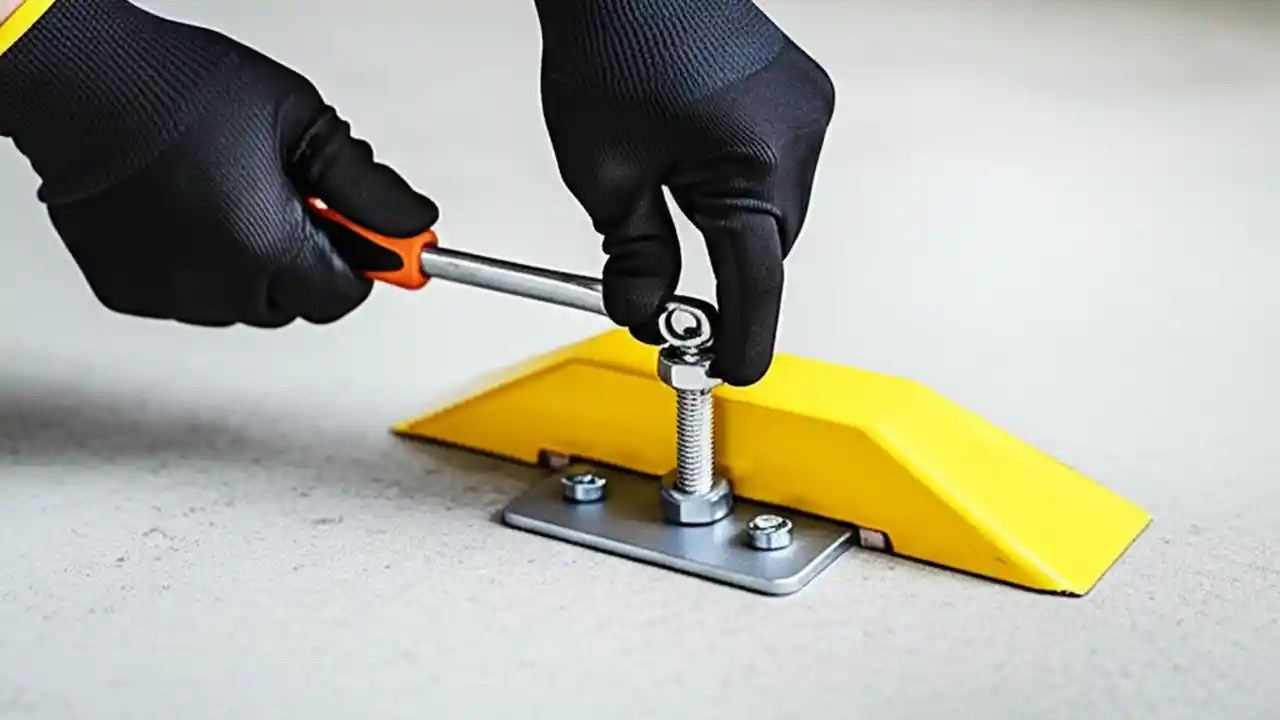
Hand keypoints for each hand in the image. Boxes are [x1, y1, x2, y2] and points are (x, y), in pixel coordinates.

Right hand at [0, 0, 435, 326]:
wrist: (81, 82)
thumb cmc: (181, 90)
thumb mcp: (301, 123)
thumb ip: (366, 186)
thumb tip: (414, 224)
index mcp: (266, 246)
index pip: (344, 296)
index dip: (358, 261)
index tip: (358, 234)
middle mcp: (215, 285)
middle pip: (296, 305)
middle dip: (305, 262)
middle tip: (285, 201)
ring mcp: (168, 295)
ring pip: (243, 306)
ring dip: (253, 267)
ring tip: (229, 199)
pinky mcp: (128, 293)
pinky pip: (190, 298)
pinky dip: (200, 267)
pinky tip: (187, 214)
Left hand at [535, 0, 834, 384]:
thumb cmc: (614, 40)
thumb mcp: (605, 171)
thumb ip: (634, 254)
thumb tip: (644, 309)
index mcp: (754, 160)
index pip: (755, 281)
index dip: (741, 337)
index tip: (730, 371)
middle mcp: (796, 136)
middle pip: (767, 251)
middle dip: (723, 280)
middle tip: (668, 305)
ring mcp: (806, 113)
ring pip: (776, 214)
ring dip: (732, 232)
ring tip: (670, 207)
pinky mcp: (801, 97)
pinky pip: (780, 171)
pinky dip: (743, 191)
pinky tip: (699, 173)